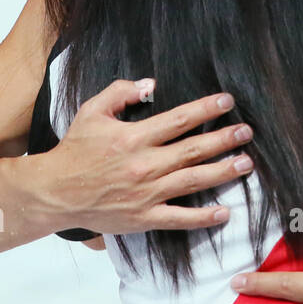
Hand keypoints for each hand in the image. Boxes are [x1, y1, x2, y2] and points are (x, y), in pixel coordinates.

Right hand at [30, 78, 254, 235]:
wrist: (55, 192)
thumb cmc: (74, 150)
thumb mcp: (92, 111)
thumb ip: (120, 93)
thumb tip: (151, 85)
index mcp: (133, 137)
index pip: (179, 120)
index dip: (206, 109)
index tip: (228, 102)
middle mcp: (144, 165)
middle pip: (193, 149)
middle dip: (224, 139)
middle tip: (247, 132)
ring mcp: (146, 193)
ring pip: (193, 181)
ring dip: (222, 171)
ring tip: (246, 163)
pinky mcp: (144, 217)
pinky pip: (180, 218)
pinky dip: (204, 217)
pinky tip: (225, 212)